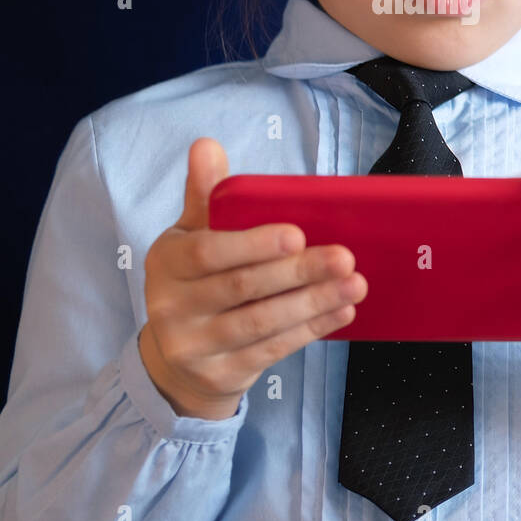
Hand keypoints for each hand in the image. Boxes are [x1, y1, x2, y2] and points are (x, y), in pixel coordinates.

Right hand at [139, 138, 366, 419]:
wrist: (177, 360)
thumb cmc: (195, 281)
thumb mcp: (191, 235)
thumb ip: (204, 194)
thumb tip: (206, 145)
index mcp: (165, 262)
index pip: (206, 252)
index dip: (253, 244)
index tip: (298, 234)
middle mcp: (172, 306)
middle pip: (241, 288)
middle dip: (298, 272)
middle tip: (344, 257)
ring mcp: (194, 346)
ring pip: (261, 323)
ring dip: (314, 302)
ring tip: (355, 284)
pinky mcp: (220, 375)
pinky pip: (272, 350)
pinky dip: (311, 330)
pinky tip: (341, 312)